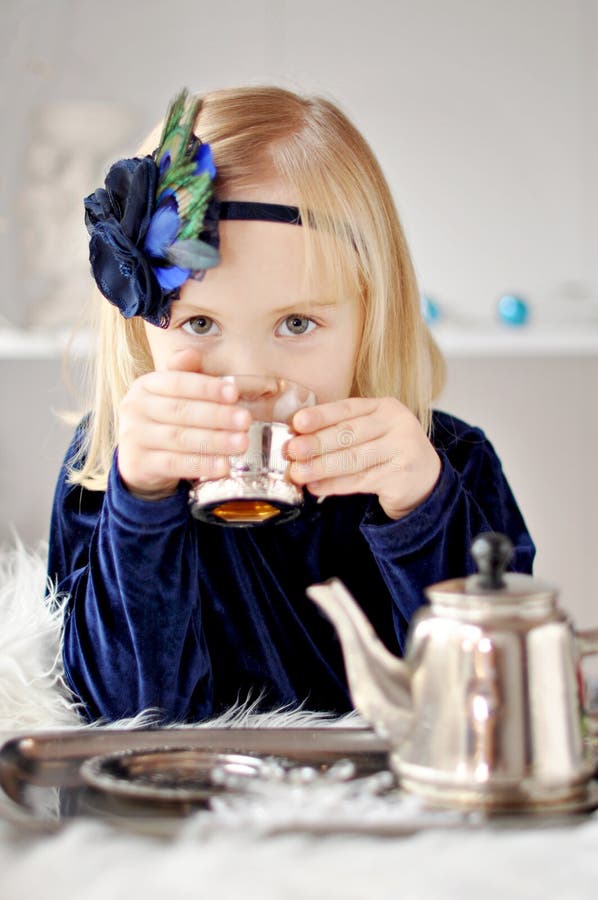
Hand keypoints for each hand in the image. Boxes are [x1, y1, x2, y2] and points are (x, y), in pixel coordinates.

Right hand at [117, 349, 250, 499]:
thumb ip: (184, 375)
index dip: (206, 388)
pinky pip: (175, 464)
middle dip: (217, 415)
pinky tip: (223, 465)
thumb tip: (193, 354)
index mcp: (146, 385)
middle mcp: (135, 408)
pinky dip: (201, 465)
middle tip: (245, 420)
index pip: (177, 382)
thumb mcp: (170, 394)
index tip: (234, 393)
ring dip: (215, 441)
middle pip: (180, 410)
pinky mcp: (138, 464)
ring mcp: (134, 437)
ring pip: (180, 438)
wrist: (137, 459)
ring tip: (241, 443)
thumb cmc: (163, 420)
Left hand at [287, 397, 440, 519]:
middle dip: (317, 443)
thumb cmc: (387, 451)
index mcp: (386, 407)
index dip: (321, 415)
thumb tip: (298, 438)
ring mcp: (402, 451)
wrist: (425, 479)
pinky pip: (360, 481)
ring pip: (353, 459)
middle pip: (349, 434)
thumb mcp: (372, 431)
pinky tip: (316, 487)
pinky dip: (334, 485)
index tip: (297, 422)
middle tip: (291, 451)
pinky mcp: (401, 477)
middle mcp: (397, 425)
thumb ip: (342, 430)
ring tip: (298, 473)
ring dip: (321, 467)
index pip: (348, 408)